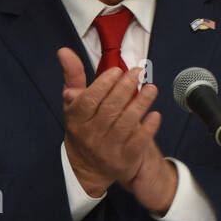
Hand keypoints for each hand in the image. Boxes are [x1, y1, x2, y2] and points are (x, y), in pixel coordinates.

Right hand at [58, 48, 178, 214]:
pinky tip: (155, 114)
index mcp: (77, 119)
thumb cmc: (83, 128)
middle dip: (126, 88)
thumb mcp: (74, 104)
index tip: (118, 71)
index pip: (90, 100)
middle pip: (110, 109)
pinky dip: (147, 128)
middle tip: (138, 72)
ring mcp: (109, 148)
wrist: (87, 169)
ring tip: (152, 88)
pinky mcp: (125, 159)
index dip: (104, 84)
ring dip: (141, 104)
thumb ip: (73, 77)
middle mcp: (92, 134)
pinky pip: (138, 142)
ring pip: (126, 123)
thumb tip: (64, 51)